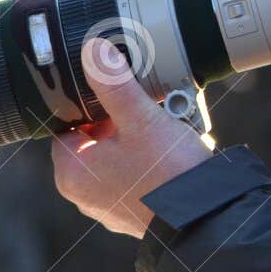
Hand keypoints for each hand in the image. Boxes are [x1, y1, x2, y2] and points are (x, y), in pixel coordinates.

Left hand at [51, 37, 211, 237]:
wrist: (204, 220)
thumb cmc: (166, 173)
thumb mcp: (139, 119)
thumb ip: (114, 84)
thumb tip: (94, 51)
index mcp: (71, 173)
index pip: (66, 125)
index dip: (87, 104)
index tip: (112, 90)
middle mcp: (83, 194)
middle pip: (93, 139)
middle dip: (118, 119)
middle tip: (144, 106)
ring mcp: (108, 206)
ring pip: (116, 155)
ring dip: (137, 137)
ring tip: (164, 123)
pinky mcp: (132, 212)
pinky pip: (133, 175)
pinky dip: (148, 159)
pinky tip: (172, 148)